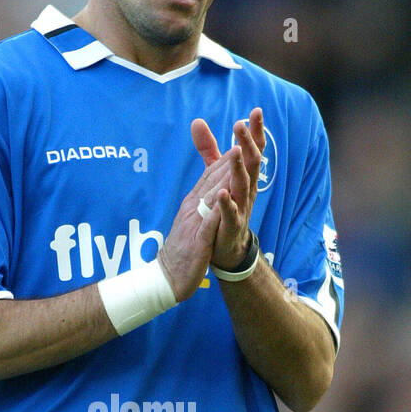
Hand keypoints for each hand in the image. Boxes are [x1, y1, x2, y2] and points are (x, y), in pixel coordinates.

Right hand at [157, 145, 241, 301]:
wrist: (168, 277)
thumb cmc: (183, 249)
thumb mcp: (192, 220)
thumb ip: (201, 200)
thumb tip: (212, 185)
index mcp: (193, 203)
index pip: (211, 175)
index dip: (226, 156)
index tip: (240, 136)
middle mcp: (192, 209)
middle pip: (212, 179)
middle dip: (228, 157)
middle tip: (243, 134)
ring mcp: (194, 224)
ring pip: (211, 195)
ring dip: (224, 175)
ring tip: (237, 155)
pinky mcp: (198, 242)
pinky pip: (208, 223)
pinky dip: (217, 209)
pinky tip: (227, 197)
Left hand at [190, 108, 264, 269]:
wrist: (226, 244)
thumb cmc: (225, 204)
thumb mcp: (216, 173)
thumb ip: (209, 148)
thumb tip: (197, 121)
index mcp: (246, 174)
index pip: (253, 148)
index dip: (255, 131)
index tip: (256, 110)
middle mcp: (247, 188)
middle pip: (252, 162)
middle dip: (247, 143)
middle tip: (240, 125)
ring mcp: (242, 206)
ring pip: (244, 185)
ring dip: (239, 168)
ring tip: (234, 151)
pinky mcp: (232, 225)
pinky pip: (231, 213)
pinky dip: (227, 203)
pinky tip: (222, 193)